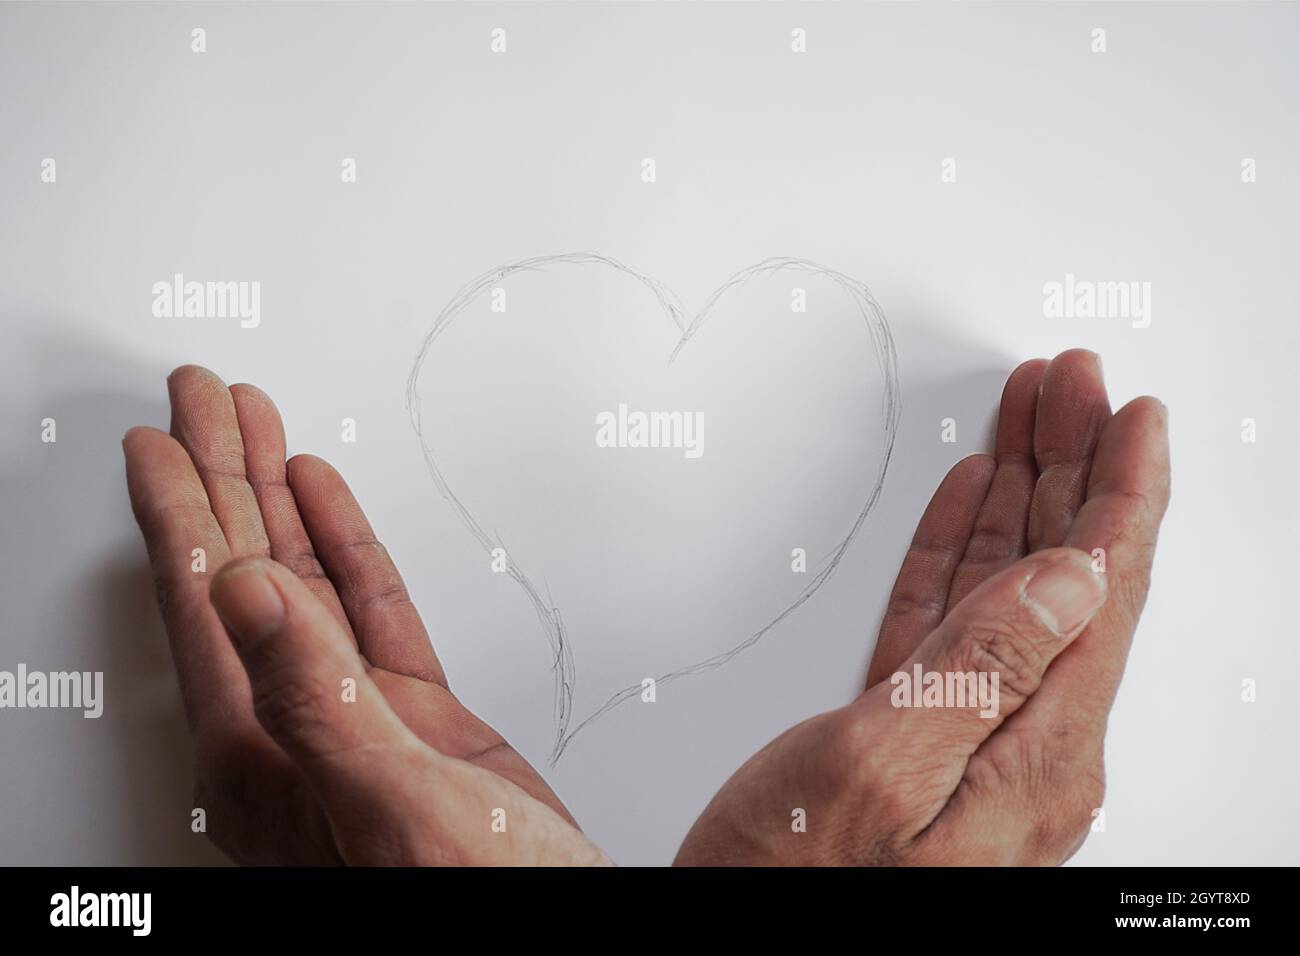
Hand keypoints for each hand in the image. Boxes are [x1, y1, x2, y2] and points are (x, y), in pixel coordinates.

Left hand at [124, 366, 608, 864]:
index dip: (179, 511)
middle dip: (221, 477)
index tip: (158, 438)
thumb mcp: (387, 804)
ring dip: (275, 498)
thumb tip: (245, 590)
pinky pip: (369, 611)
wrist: (548, 917)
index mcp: (262, 752)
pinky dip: (347, 548)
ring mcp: (356, 718)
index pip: (204, 603)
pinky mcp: (417, 718)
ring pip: (302, 580)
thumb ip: (314, 699)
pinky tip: (325, 500)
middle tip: (202, 397)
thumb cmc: (467, 899)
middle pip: (242, 571)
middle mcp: (294, 727)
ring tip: (256, 426)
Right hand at [675, 349, 1169, 864]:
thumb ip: (983, 667)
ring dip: (1023, 499)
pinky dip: (962, 555)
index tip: (1131, 413)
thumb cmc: (792, 885)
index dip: (1124, 492)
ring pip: (1012, 589)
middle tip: (1069, 386)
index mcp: (1035, 755)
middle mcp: (1023, 748)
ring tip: (1029, 422)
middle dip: (1074, 469)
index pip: (1104, 591)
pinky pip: (956, 624)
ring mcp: (974, 742)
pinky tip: (971, 506)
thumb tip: (1070, 578)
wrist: (740, 947)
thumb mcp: (879, 768)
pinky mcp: (917, 738)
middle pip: (1068, 576)